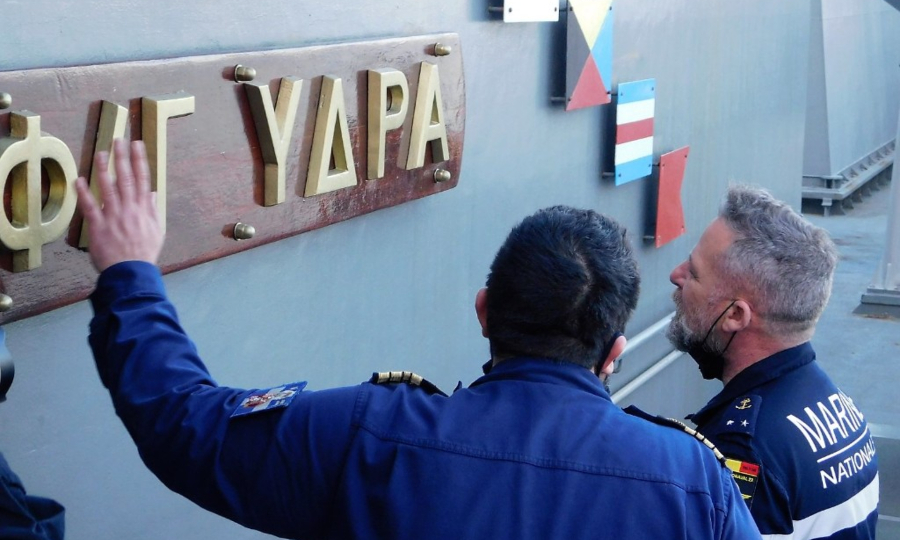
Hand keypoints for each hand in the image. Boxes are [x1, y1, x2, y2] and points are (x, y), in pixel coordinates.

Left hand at [75, 139, 163, 271]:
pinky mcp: (98, 226)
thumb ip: (152, 210)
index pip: (142, 179)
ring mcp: (113, 216)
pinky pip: (90, 206)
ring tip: (100, 153)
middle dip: (122, 157)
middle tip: (118, 140)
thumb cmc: (144, 253)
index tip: (137, 145)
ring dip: (103, 169)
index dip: (139, 160)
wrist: (132, 272)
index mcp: (143, 209)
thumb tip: (150, 194)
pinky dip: (84, 193)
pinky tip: (79, 180)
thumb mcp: (156, 230)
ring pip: (108, 188)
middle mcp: (129, 209)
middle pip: (125, 178)